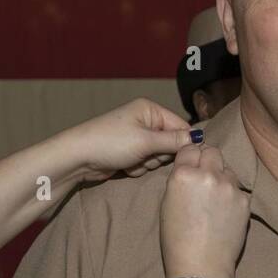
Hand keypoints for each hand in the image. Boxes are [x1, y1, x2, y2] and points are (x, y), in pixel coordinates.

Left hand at [61, 98, 195, 181]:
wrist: (78, 157)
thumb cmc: (110, 143)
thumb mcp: (146, 142)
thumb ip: (174, 141)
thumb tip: (200, 139)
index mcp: (150, 110)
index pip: (181, 126)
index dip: (184, 143)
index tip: (183, 157)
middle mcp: (145, 120)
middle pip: (171, 143)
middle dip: (159, 155)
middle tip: (145, 156)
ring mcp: (137, 137)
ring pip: (159, 157)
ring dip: (147, 163)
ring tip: (131, 160)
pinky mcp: (130, 151)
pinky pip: (146, 163)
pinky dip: (138, 167)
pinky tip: (125, 166)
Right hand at [160, 145, 250, 277]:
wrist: (201, 264)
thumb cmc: (177, 238)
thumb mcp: (168, 202)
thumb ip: (180, 180)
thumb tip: (191, 169)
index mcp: (184, 174)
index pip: (189, 148)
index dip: (189, 156)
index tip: (191, 164)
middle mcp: (208, 174)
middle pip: (212, 152)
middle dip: (207, 160)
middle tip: (204, 176)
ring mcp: (230, 187)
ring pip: (228, 169)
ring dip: (222, 176)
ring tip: (216, 197)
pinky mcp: (245, 200)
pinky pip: (238, 188)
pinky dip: (232, 195)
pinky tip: (225, 211)